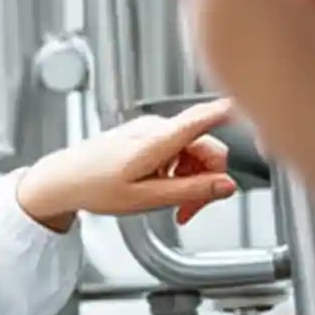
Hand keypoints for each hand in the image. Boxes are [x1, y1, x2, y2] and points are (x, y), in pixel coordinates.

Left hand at [17, 98, 238, 232]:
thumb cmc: (95, 187)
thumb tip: (226, 186)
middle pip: (204, 148)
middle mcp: (156, 128)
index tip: (251, 105)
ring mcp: (150, 130)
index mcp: (157, 140)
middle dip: (206, 180)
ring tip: (171, 204)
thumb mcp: (146, 198)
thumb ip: (190, 190)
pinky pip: (176, 150)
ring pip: (192, 152)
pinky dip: (177, 172)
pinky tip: (161, 189)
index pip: (201, 119)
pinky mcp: (146, 136)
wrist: (63, 180)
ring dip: (191, 180)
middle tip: (189, 210)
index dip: (228, 113)